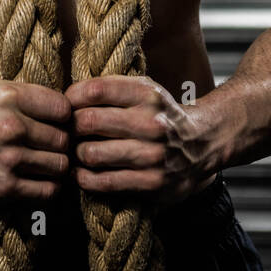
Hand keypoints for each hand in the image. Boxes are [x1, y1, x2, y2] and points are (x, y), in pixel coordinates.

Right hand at [0, 67, 70, 210]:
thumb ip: (11, 77)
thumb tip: (40, 66)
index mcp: (8, 96)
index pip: (62, 107)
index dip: (62, 117)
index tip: (55, 123)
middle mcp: (11, 126)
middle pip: (63, 138)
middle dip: (60, 143)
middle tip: (52, 147)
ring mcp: (9, 159)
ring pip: (61, 165)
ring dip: (55, 167)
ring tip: (46, 164)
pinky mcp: (6, 188)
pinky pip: (48, 190)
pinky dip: (47, 187)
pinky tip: (38, 181)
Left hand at [65, 75, 209, 207]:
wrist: (203, 144)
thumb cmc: (162, 114)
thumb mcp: (145, 89)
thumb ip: (111, 87)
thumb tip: (67, 97)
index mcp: (146, 95)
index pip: (95, 90)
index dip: (71, 98)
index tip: (66, 106)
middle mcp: (150, 123)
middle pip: (88, 122)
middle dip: (70, 127)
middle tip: (67, 131)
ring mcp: (151, 155)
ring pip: (91, 153)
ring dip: (75, 154)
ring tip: (76, 151)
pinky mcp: (150, 183)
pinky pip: (103, 182)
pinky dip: (83, 178)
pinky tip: (82, 172)